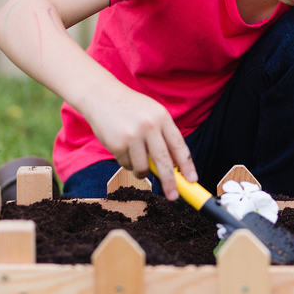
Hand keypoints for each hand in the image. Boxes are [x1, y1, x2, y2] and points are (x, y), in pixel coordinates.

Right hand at [83, 85, 196, 199]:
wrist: (101, 96)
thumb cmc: (131, 108)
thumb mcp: (153, 114)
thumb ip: (164, 136)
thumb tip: (175, 166)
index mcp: (162, 117)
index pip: (179, 146)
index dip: (187, 166)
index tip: (192, 181)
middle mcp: (149, 126)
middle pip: (164, 161)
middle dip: (170, 182)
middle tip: (174, 196)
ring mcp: (132, 136)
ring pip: (143, 168)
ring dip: (142, 171)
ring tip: (137, 158)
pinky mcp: (116, 144)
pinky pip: (126, 165)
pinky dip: (127, 162)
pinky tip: (122, 148)